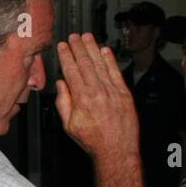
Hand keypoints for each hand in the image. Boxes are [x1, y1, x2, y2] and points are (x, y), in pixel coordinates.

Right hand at [54, 34, 139, 162]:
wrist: (116, 150)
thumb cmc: (93, 141)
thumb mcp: (69, 125)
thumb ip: (63, 103)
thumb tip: (61, 85)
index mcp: (81, 99)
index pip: (71, 71)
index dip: (66, 56)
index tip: (63, 46)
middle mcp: (97, 92)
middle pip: (85, 63)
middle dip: (78, 47)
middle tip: (74, 36)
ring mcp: (112, 91)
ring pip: (100, 64)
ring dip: (93, 48)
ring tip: (87, 37)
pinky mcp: (124, 94)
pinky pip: (115, 72)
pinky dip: (110, 60)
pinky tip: (105, 50)